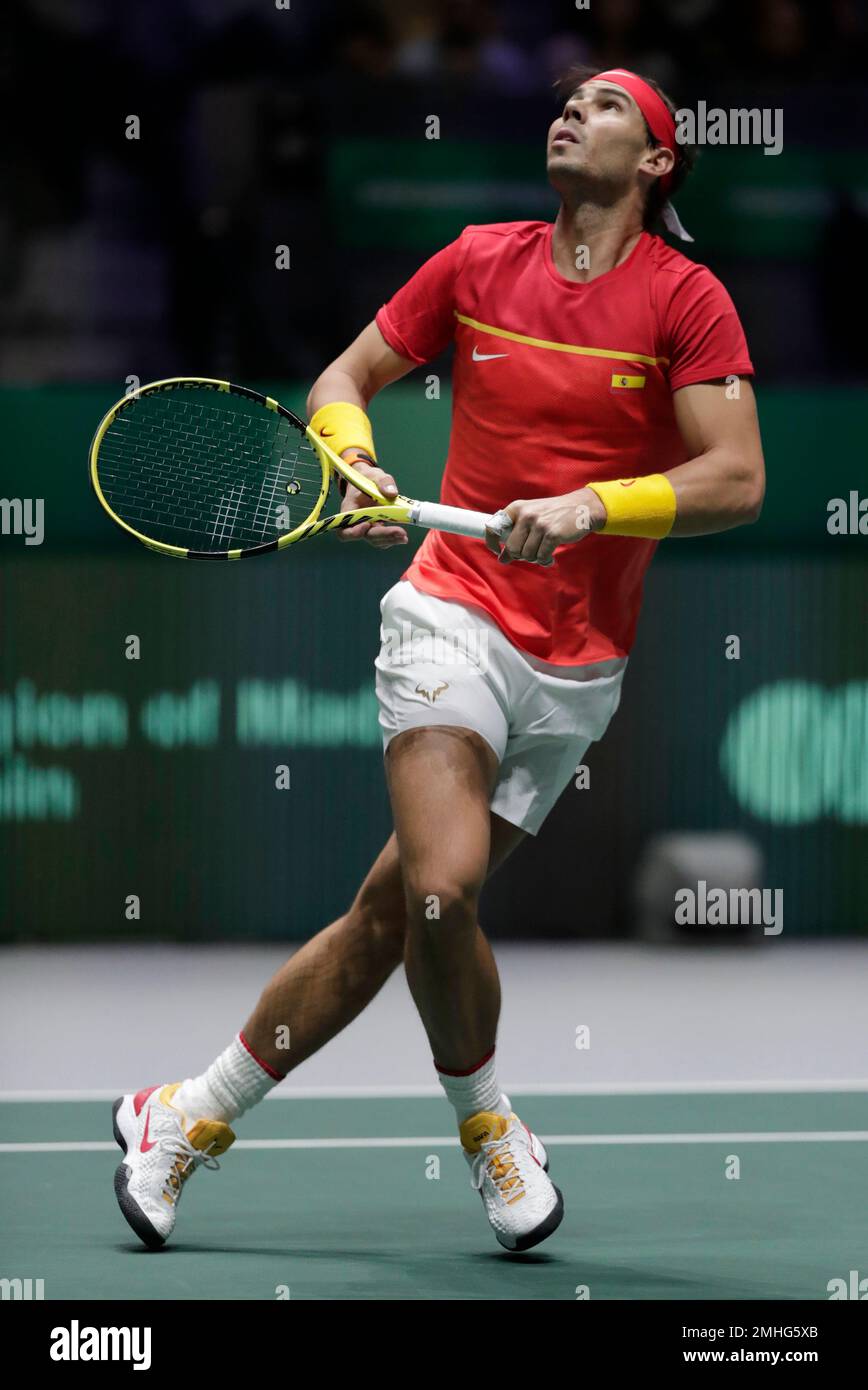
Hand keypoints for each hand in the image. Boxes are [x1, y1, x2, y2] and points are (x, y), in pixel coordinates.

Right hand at [338, 451, 407, 548]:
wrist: (370, 481)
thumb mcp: (376, 475)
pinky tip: (402, 536)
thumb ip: (383, 481)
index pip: (345, 529)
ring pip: (375, 540)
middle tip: (400, 533)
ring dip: (389, 540)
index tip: (368, 524)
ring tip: (404, 537)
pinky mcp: (377, 528)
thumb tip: (392, 493)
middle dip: (382, 535)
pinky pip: (382, 539)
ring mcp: (367, 527)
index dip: (354, 532)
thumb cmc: (368, 478)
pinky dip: (392, 539)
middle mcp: (356, 522)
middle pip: (365, 536)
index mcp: (349, 510)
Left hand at [485, 487, 606, 565]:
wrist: (582, 508)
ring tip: (542, 552)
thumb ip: (516, 534)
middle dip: (520, 555)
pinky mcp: (552, 534)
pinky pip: (541, 557)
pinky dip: (544, 561)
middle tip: (530, 553)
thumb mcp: (532, 516)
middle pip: (512, 548)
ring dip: (534, 559)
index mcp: (517, 508)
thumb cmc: (554, 515)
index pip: (494, 527)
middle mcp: (526, 514)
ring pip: (527, 555)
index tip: (497, 552)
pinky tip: (549, 558)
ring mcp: (539, 524)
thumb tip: (502, 559)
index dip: (492, 543)